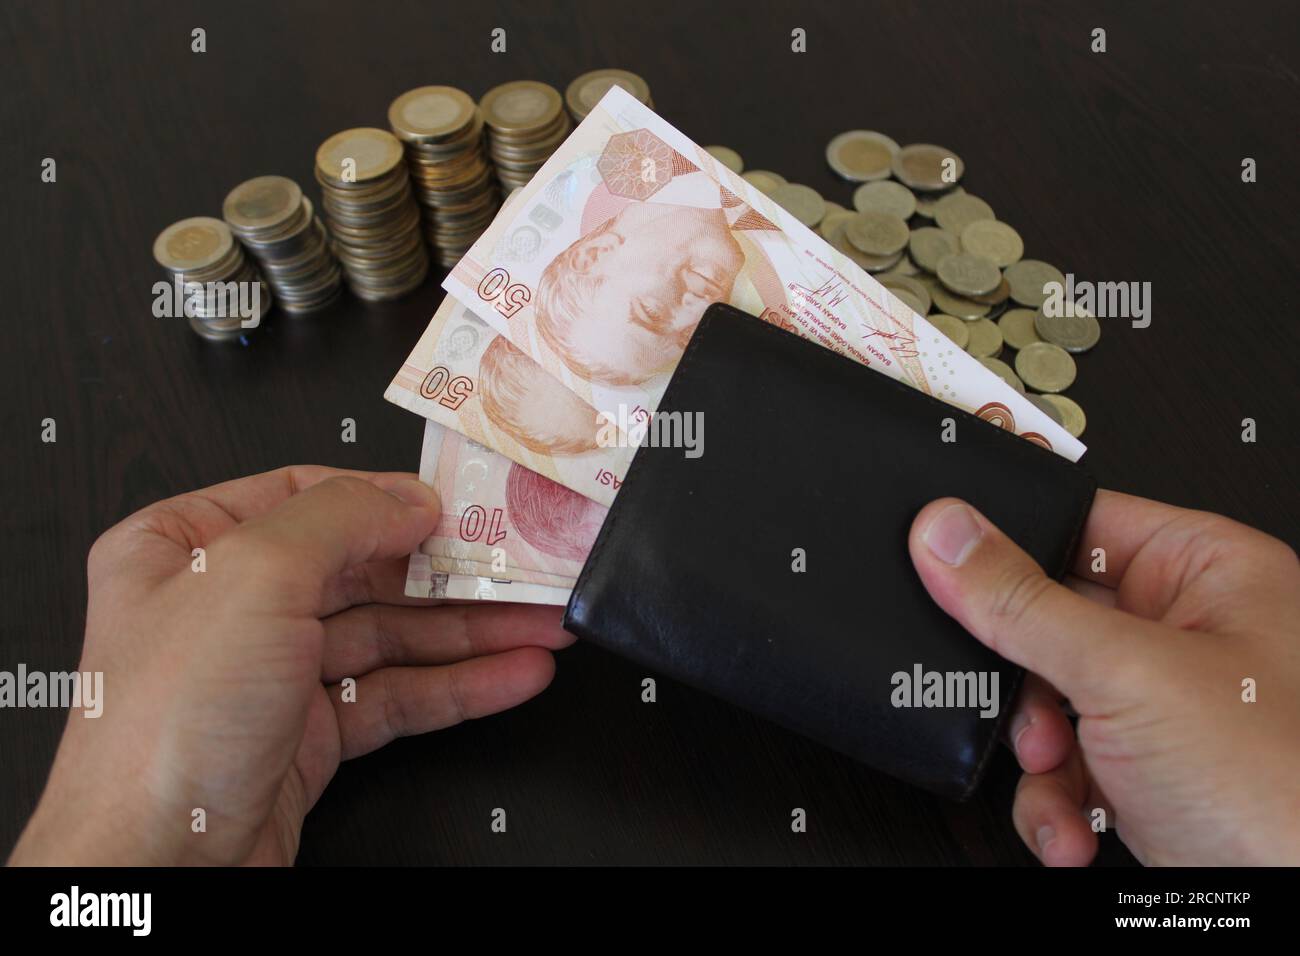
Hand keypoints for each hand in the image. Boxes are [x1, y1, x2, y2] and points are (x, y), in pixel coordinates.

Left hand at [9, 466, 572, 865]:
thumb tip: (409, 497)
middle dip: (448, 571)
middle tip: (520, 565)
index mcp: (187, 546)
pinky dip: (458, 686)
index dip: (386, 496)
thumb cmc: (165, 725)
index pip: (305, 496)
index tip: (457, 500)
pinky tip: (513, 674)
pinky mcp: (309, 736)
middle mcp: (229, 605)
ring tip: (541, 623)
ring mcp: (272, 673)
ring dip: (472, 631)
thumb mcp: (251, 579)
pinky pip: (397, 696)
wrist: (153, 868)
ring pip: (390, 636)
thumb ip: (339, 519)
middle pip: (363, 568)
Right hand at [909, 489, 1299, 864]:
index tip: (951, 563)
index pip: (1082, 523)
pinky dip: (1053, 802)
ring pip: (1046, 702)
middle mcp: (1187, 633)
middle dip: (1026, 682)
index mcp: (1206, 571)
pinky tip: (1071, 823)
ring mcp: (1164, 707)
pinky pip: (1062, 764)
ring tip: (1059, 772)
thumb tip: (946, 534)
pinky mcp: (1144, 772)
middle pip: (1048, 621)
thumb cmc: (1284, 790)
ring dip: (1036, 752)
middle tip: (1030, 700)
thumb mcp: (1127, 674)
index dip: (1014, 545)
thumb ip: (1022, 602)